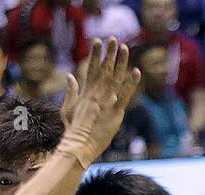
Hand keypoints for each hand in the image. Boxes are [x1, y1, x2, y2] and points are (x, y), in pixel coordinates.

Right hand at [62, 39, 141, 160]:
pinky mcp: (115, 111)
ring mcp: (106, 101)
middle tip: (114, 39)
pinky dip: (131, 83)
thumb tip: (69, 76)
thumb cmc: (73, 130)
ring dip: (121, 62)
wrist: (79, 144)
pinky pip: (126, 94)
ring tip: (125, 48)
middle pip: (104, 69)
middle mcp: (96, 93)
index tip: (98, 41)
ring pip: (116, 77)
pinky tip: (136, 71)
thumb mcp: (67, 108)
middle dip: (109, 53)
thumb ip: (71, 91)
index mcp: (86, 92)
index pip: (91, 68)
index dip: (95, 54)